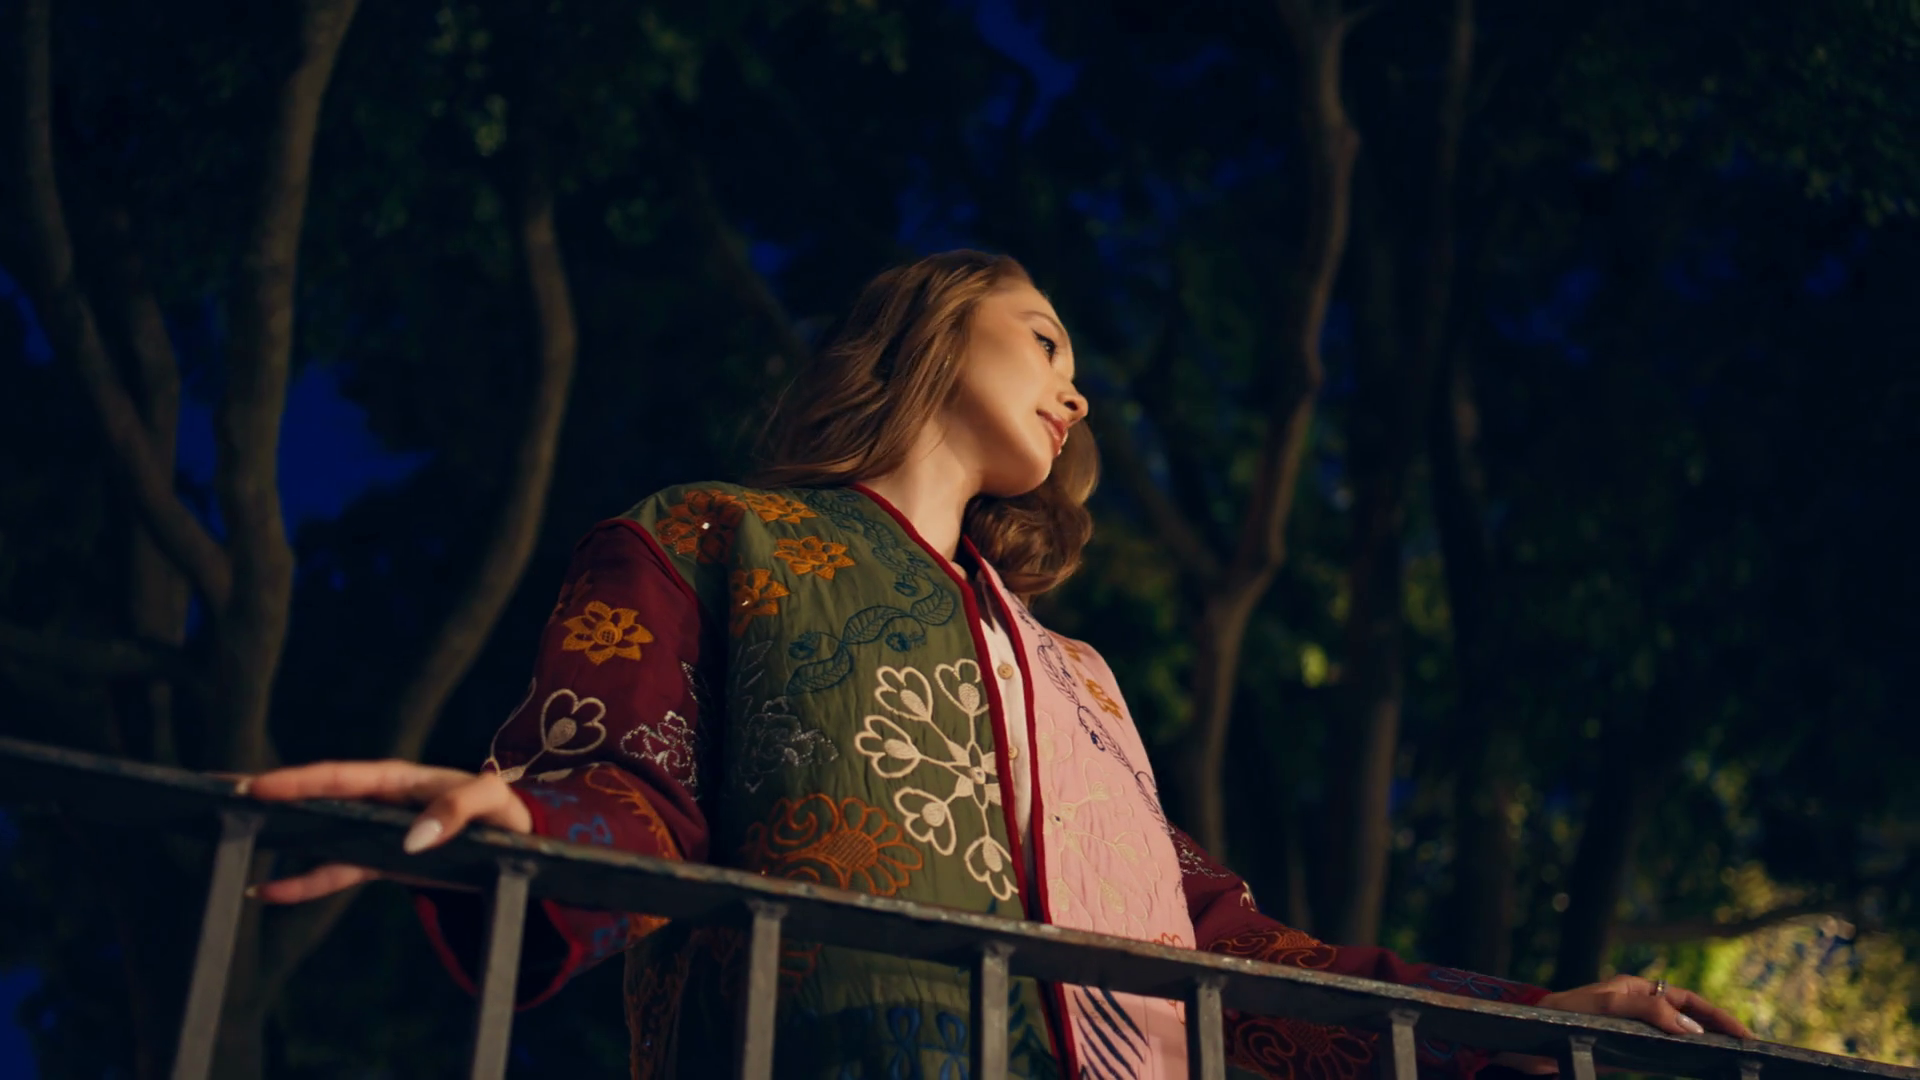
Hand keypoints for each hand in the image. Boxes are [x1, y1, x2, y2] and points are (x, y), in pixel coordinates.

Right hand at [233, 760, 534, 904]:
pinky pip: (333, 870)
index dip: (298, 780)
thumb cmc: (506, 809)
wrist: (518, 839)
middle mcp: (377, 800)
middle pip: (313, 795)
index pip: (338, 776)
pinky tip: (266, 892)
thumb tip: (410, 839)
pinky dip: (301, 883)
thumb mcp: (491, 802)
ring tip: (226, 828)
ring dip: (275, 833)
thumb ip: (456, 812)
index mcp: (397, 779)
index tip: (258, 785)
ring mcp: (373, 829)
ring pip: (315, 831)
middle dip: (267, 791)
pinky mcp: (379, 858)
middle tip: (217, 789)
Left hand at [1537, 974, 1751, 1038]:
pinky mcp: (1628, 1048)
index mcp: (1637, 989)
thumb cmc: (1564, 1013)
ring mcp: (1636, 1027)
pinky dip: (1685, 1055)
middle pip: (1690, 1015)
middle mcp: (1640, 1005)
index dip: (1717, 1015)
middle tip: (1747, 1046)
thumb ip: (1646, 1011)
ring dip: (1706, 1041)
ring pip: (1680, 1033)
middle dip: (1720, 1027)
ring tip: (1731, 1055)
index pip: (1688, 999)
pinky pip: (1664, 1050)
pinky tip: (1698, 1063)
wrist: (1533, 1036)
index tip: (1741, 1033)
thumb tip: (1690, 1026)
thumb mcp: (1605, 1006)